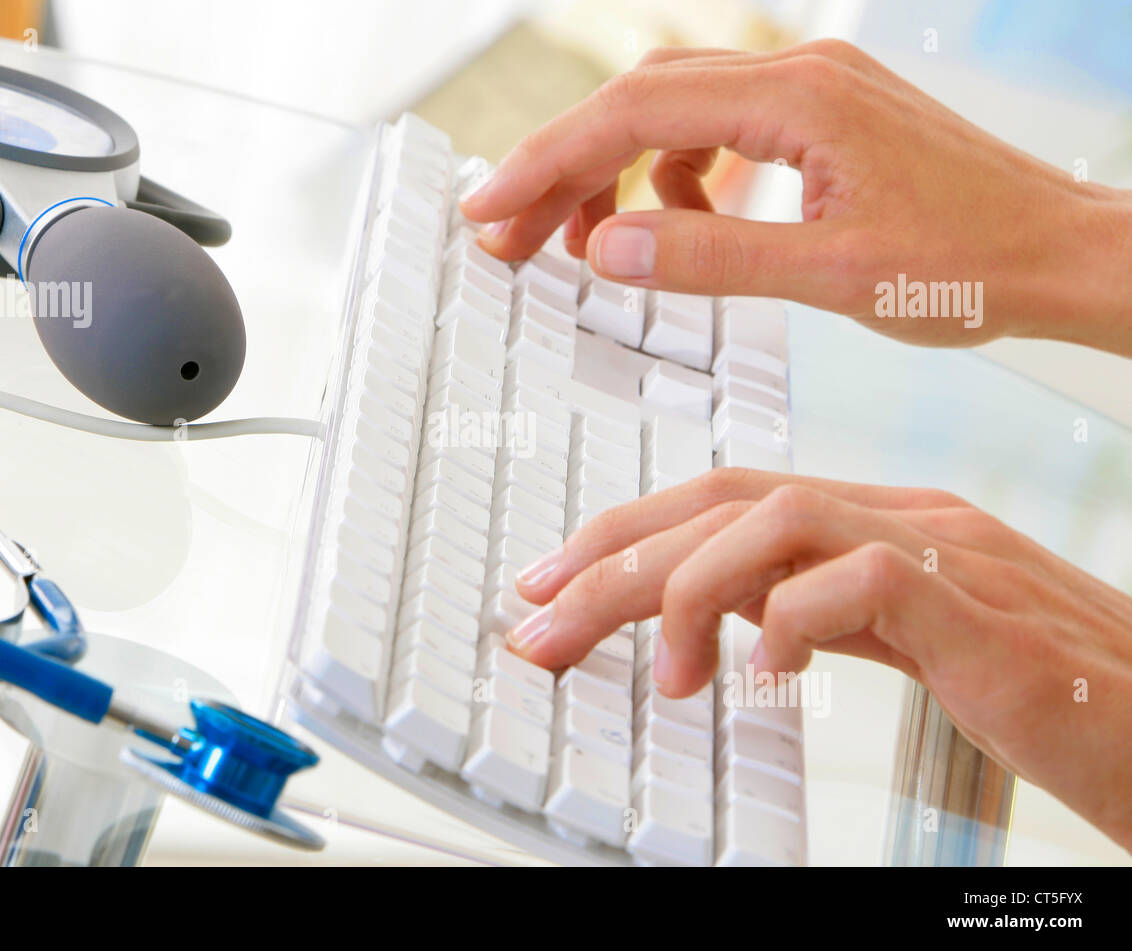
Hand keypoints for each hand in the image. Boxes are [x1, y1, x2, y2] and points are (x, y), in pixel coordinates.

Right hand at [460, 41, 1131, 354]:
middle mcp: (799, 76)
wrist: (1058, 252)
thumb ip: (709, 258)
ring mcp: (810, 93)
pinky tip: (673, 228)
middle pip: (638, 104)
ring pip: (670, 115)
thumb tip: (609, 249)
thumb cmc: (973, 264)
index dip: (546, 163)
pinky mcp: (819, 121)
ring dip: (614, 176)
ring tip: (586, 247)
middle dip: (563, 170)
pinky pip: (715, 134)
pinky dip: (674, 180)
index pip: (632, 115)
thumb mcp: (830, 276)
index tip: (490, 211)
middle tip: (509, 236)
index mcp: (799, 101)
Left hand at [508, 468, 1131, 851]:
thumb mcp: (899, 640)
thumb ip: (816, 608)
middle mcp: (901, 517)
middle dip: (614, 564)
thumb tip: (725, 612)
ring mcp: (944, 555)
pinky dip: (794, 624)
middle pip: (723, 502)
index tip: (552, 584)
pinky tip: (771, 677)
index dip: (625, 534)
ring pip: (774, 520)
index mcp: (874, 520)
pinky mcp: (981, 614)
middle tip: (542, 627)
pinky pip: (864, 583)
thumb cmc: (1034, 686)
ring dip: (688, 593)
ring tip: (672, 680)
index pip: (722, 498)